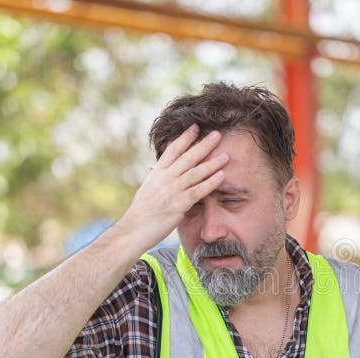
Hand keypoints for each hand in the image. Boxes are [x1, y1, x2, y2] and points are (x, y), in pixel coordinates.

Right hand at [119, 124, 227, 248]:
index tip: (195, 127)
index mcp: (157, 173)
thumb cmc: (140, 212)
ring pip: (195, 172)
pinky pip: (198, 191)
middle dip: (203, 145)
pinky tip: (221, 176)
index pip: (172, 150)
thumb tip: (152, 168)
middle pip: (187, 157)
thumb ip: (153, 178)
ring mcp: (172, 191)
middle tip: (217, 134)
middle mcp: (165, 178)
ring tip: (225, 155)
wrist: (133, 229)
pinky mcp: (179, 204)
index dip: (184, 138)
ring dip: (211, 163)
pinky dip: (210, 183)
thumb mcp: (146, 190)